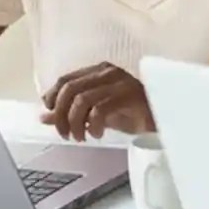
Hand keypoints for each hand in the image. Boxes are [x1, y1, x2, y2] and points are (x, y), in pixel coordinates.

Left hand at [39, 62, 154, 141]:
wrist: (164, 118)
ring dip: (76, 123)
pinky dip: (94, 125)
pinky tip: (97, 134)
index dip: (53, 98)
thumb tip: (45, 117)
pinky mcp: (128, 95)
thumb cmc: (132, 114)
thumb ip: (72, 113)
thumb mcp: (96, 115)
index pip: (65, 80)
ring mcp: (119, 82)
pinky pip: (100, 109)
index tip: (51, 116)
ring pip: (82, 100)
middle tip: (65, 134)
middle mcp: (107, 72)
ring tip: (80, 137)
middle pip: (70, 89)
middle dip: (61, 115)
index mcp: (98, 71)